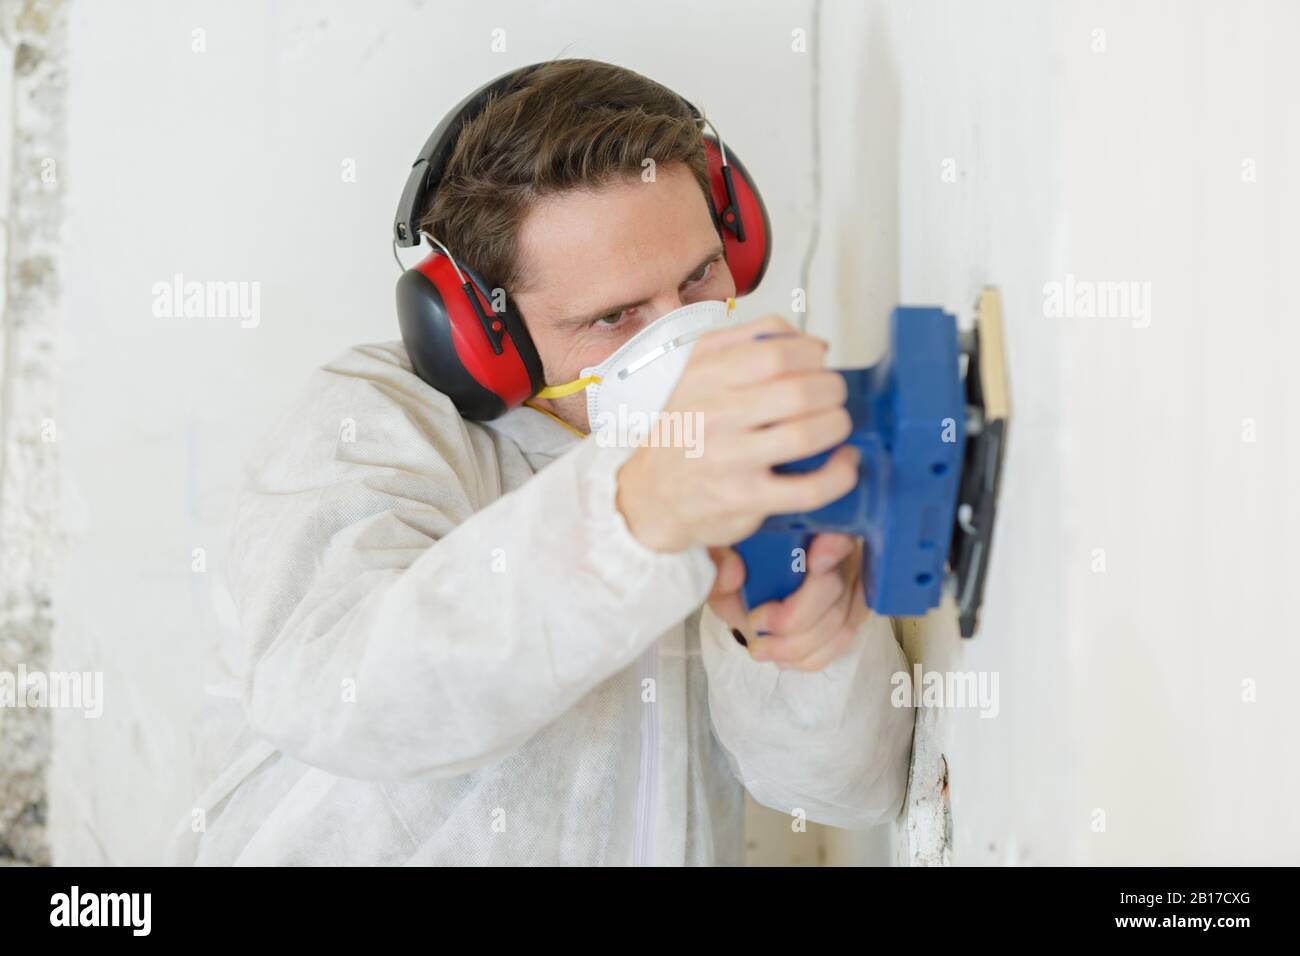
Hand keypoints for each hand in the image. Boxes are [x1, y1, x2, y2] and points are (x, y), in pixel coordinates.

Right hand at [616, 314, 858, 552]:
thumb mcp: (697, 372)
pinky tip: (841, 463)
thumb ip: (746, 341)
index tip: (820, 362)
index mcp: (705, 377)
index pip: (775, 352)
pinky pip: (808, 488)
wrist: (650, 494)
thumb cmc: (683, 431)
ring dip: (837, 426)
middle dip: (832, 389)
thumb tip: (808, 341)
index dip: (812, 354)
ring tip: (836, 424)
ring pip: (805, 435)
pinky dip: (838, 474)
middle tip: (833, 395)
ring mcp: (728, 459)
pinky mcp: (744, 498)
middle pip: (798, 391)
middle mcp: (713, 415)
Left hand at [707, 533, 869, 671]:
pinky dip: (807, 657)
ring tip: (759, 648)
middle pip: (834, 588)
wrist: (748, 593)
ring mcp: (852, 586)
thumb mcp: (719, 561)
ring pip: (839, 624)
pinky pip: (839, 644)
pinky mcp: (853, 616)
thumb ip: (717, 560)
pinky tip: (780, 657)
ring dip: (794, 645)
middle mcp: (839, 553)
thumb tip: (734, 573)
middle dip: (793, 618)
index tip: (815, 559)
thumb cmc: (739, 569)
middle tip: (755, 624)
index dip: (834, 547)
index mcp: (810, 528)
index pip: (837, 531)